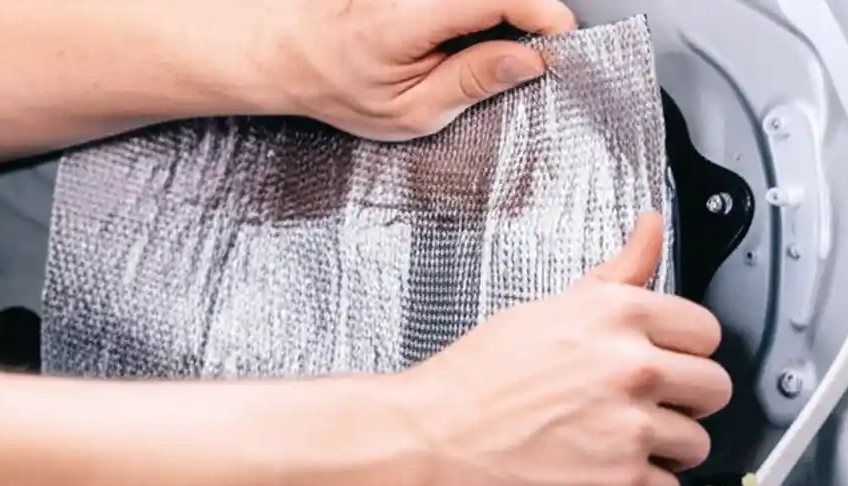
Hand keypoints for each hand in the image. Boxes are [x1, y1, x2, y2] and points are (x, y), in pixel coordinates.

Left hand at [272, 0, 576, 139]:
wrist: (287, 49)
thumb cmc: (339, 86)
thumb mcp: (409, 110)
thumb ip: (472, 82)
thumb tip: (530, 61)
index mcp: (409, 17)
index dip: (545, 15)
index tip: (560, 44)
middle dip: (528, 17)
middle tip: (525, 58)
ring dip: (504, 14)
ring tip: (490, 48)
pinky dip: (481, 12)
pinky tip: (465, 33)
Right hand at [398, 213, 732, 485]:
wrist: (430, 440)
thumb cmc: (474, 379)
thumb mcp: (548, 307)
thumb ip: (615, 273)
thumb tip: (651, 228)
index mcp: (618, 314)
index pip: (705, 330)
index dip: (686, 352)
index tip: (668, 364)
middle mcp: (633, 366)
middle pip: (714, 388)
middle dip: (686, 402)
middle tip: (648, 408)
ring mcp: (631, 426)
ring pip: (696, 445)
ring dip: (666, 451)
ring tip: (621, 446)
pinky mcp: (620, 481)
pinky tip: (610, 478)